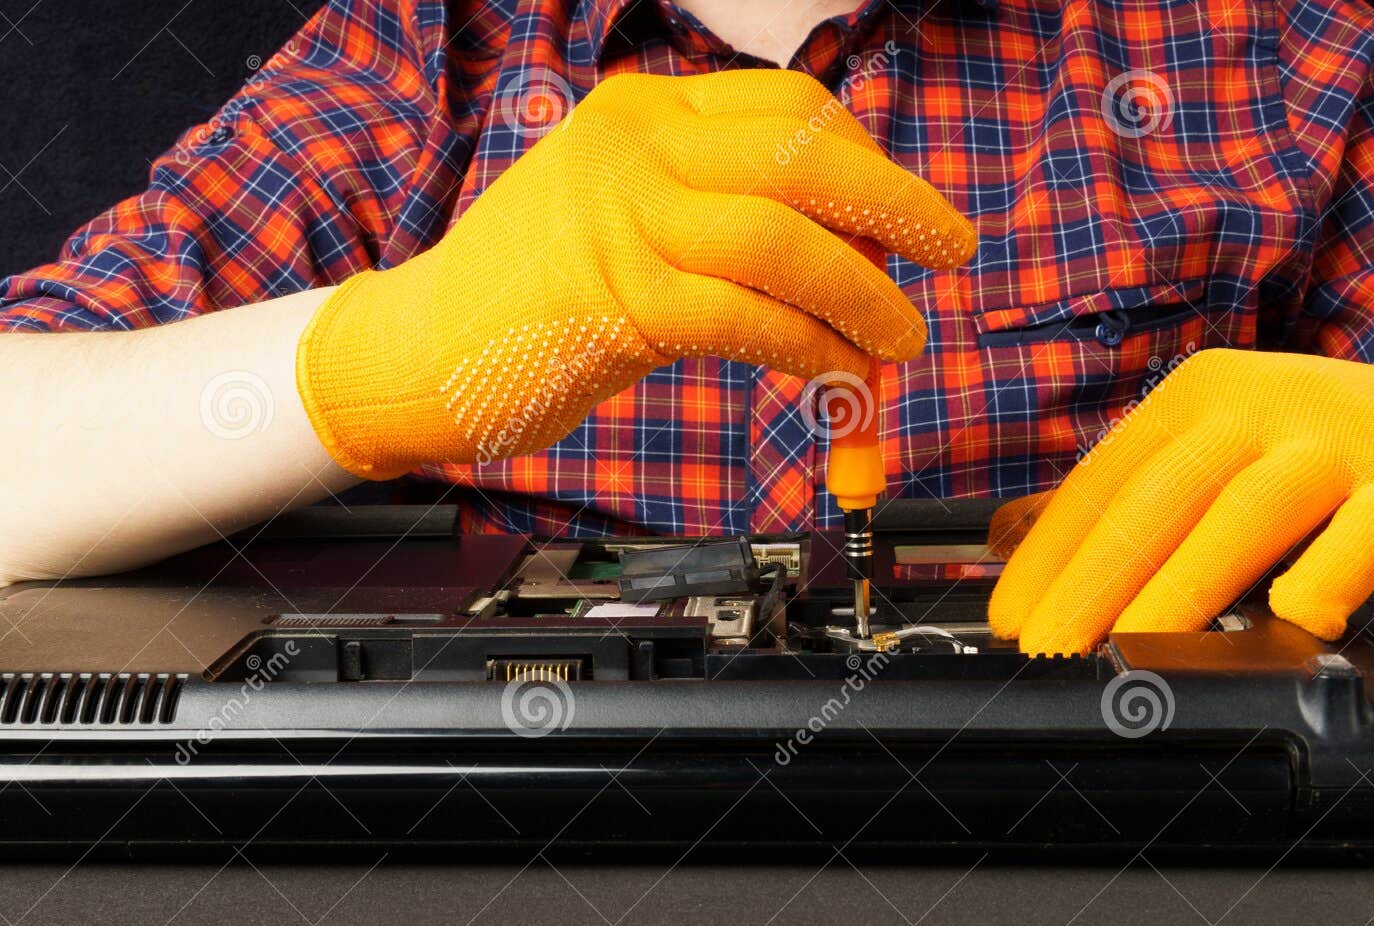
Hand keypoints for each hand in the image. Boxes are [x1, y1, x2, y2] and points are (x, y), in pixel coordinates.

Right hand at [295, 70, 974, 477]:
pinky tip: (840, 371)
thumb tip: (847, 244)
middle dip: (895, 204)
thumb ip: (717, 211)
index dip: (862, 157)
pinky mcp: (617, 303)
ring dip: (864, 293)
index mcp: (641, 111)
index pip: (785, 106)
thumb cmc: (531, 293)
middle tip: (950, 249)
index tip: (900, 212)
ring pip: (784, 239)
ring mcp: (622, 220)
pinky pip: (747, 317)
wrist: (422, 350)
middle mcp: (636, 147)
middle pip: (802, 155)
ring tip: (901, 338)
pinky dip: (810, 347)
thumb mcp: (625, 218)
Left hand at [987, 349, 1373, 654]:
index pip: (1103, 481)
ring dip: (1182, 587)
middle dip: (1092, 580)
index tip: (1009, 618)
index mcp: (1196, 402)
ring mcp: (1335, 443)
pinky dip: (1327, 574)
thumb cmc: (1326, 459)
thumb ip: (1118, 498)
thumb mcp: (1214, 458)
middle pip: (1158, 498)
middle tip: (1047, 651)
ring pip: (1245, 514)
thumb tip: (1001, 535)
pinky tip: (1294, 618)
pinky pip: (1363, 533)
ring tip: (1131, 651)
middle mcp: (1256, 407)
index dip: (1050, 553)